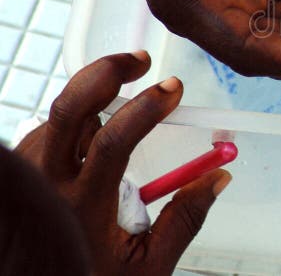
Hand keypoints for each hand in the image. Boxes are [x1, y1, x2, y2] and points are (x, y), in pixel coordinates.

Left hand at [15, 52, 228, 275]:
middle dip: (107, 73)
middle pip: (70, 109)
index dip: (146, 107)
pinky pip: (47, 131)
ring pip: (58, 117)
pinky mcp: (24, 174)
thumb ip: (184, 220)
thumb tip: (217, 178)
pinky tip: (95, 128)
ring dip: (92, 97)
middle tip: (140, 63)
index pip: (114, 140)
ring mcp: (32, 177)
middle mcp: (49, 185)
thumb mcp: (149, 266)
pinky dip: (74, 120)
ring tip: (122, 92)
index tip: (172, 91)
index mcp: (84, 207)